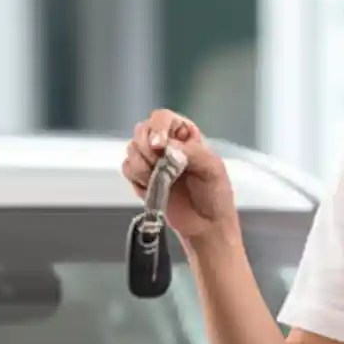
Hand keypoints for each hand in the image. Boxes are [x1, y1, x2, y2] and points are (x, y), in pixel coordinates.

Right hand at [122, 109, 237, 240]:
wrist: (207, 225)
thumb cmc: (215, 194)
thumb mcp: (213, 168)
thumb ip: (191, 152)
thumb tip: (165, 146)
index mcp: (184, 135)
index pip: (162, 118)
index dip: (157, 128)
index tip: (159, 146)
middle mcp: (166, 144)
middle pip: (141, 131)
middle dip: (147, 149)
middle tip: (160, 165)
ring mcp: (152, 161)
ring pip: (131, 150)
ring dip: (142, 166)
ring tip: (160, 180)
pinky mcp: (142, 179)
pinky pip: (128, 170)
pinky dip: (137, 179)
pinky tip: (153, 188)